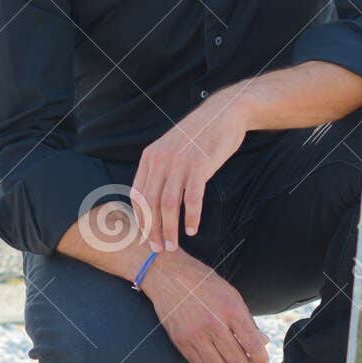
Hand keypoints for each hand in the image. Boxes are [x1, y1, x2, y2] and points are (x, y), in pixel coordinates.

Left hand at [131, 86, 248, 251]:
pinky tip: (192, 229)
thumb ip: (161, 169)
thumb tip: (155, 200)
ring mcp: (180, 162)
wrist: (223, 113)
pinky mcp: (199, 165)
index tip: (145, 237)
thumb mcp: (171, 148)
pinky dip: (191, 217)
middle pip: (150, 203)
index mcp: (150, 157)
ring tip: (173, 245)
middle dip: (152, 230)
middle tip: (158, 248)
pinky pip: (192, 198)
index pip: (138, 194)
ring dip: (170, 229)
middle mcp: (161, 160)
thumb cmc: (199, 135)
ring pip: (168, 204)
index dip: (140, 219)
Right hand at [142, 249, 269, 362]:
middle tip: (246, 358)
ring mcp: (194, 334)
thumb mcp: (231, 295)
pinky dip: (207, 361)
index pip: (252, 345)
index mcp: (231, 309)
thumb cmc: (204, 283)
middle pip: (237, 360)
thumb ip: (247, 320)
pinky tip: (209, 350)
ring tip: (226, 353)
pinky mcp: (179, 340)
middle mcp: (213, 324)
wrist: (168, 274)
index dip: (261, 359)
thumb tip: (262, 342)